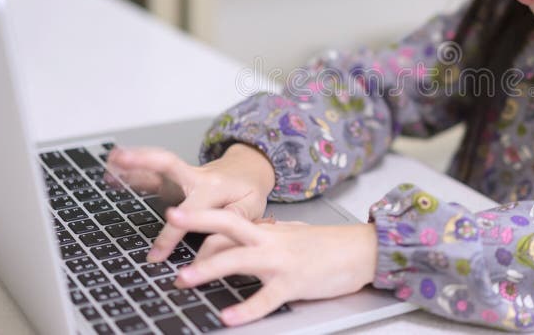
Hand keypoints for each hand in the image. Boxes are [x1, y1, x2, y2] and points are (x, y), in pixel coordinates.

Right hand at [105, 143, 275, 262]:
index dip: (171, 236)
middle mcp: (196, 175)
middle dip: (144, 162)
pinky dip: (133, 170)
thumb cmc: (248, 193)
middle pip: (169, 164)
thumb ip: (231, 228)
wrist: (250, 170)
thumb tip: (209, 252)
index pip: (188, 214)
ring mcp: (184, 173)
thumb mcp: (250, 210)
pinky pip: (153, 171)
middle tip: (121, 160)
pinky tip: (112, 168)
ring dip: (134, 161)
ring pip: (157, 164)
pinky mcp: (176, 176)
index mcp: (214, 187)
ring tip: (111, 161)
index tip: (156, 257)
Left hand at [165, 207, 377, 326]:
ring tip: (184, 280)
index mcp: (270, 230)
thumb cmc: (329, 247)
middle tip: (171, 220)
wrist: (362, 250)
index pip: (229, 221)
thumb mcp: (294, 236)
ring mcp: (281, 261)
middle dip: (197, 222)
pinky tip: (228, 317)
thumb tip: (247, 236)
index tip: (178, 216)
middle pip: (228, 225)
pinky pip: (265, 298)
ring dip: (208, 269)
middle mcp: (271, 241)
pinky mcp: (294, 283)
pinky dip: (245, 309)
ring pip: (238, 260)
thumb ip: (269, 236)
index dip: (202, 220)